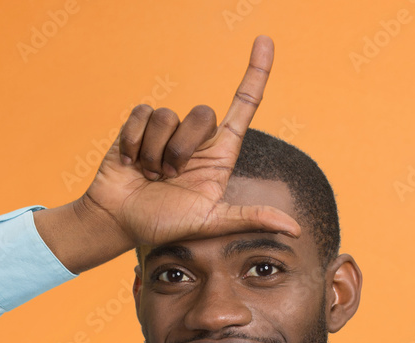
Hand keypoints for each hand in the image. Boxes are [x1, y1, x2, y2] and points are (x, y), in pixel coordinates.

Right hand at [82, 35, 300, 248]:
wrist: (119, 223)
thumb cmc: (164, 226)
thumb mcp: (210, 224)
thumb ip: (249, 219)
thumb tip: (295, 229)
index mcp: (219, 157)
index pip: (244, 107)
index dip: (255, 74)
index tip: (265, 41)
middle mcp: (196, 140)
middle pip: (203, 113)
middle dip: (182, 148)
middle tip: (168, 177)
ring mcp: (167, 132)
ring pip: (168, 116)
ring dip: (154, 152)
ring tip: (148, 175)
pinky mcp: (139, 126)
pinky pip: (143, 114)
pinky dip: (134, 142)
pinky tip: (130, 163)